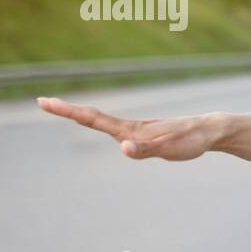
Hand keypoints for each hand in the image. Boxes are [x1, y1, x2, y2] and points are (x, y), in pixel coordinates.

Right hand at [36, 96, 220, 160]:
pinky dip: (98, 122)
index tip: (46, 101)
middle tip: (42, 101)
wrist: (208, 131)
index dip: (69, 111)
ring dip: (80, 114)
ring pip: (103, 121)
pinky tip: (95, 122)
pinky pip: (115, 128)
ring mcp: (136, 131)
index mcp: (131, 131)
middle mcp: (129, 128)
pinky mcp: (144, 135)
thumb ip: (146, 149)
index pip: (93, 119)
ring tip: (62, 109)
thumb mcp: (169, 149)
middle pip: (93, 117)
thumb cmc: (190, 141)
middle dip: (67, 110)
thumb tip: (122, 148)